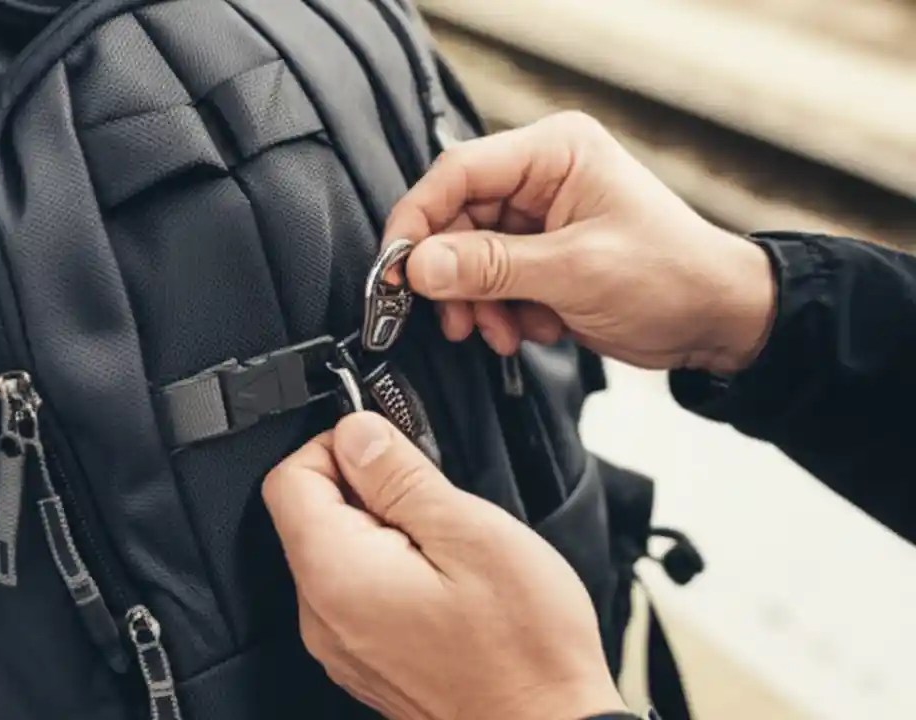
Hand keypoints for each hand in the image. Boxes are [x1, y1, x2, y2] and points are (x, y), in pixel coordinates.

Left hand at [263, 412, 625, 719]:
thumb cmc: (522, 649)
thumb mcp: (470, 533)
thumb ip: (400, 476)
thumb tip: (357, 431)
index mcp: (337, 573)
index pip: (289, 479)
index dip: (337, 446)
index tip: (386, 446)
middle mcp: (322, 613)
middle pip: (309, 513)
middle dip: (365, 487)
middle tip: (431, 499)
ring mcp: (339, 642)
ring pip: (336, 550)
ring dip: (382, 528)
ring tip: (445, 545)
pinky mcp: (362, 656)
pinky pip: (354, 590)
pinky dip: (389, 567)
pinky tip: (442, 579)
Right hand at [387, 111, 776, 374]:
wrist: (717, 321)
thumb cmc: (671, 278)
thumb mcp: (575, 272)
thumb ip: (491, 267)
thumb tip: (419, 266)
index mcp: (555, 152)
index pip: (458, 172)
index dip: (418, 220)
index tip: (395, 268)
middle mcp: (542, 176)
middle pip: (456, 219)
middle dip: (453, 276)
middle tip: (455, 319)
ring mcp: (539, 216)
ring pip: (468, 256)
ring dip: (477, 302)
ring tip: (502, 332)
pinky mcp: (540, 254)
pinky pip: (490, 279)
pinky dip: (500, 311)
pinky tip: (530, 329)